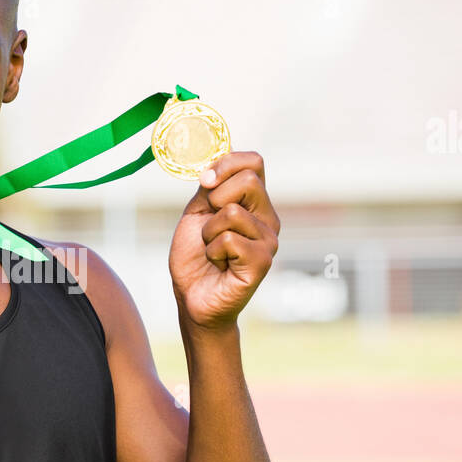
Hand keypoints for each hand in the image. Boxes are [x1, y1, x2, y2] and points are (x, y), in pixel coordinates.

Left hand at [169, 151, 280, 331]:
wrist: (193, 298)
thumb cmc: (195, 258)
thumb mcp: (197, 214)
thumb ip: (209, 188)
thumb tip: (213, 166)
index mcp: (254, 202)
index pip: (254, 163)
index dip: (226, 163)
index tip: (204, 182)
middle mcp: (267, 218)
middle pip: (248, 180)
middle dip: (215, 198)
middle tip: (208, 226)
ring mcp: (269, 240)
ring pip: (233, 212)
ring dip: (209, 232)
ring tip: (213, 251)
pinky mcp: (263, 261)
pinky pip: (230, 239)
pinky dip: (213, 252)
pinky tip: (220, 265)